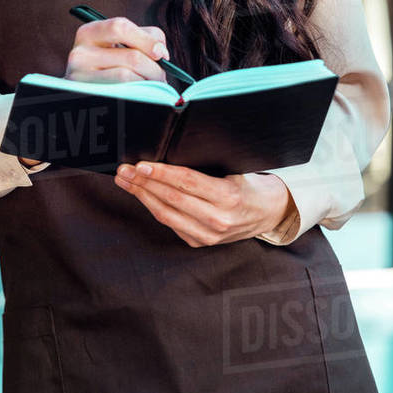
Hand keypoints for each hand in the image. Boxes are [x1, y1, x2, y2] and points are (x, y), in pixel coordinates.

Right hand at [64, 16, 170, 84]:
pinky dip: (137, 92)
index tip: (162, 53)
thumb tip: (161, 53)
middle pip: (131, 56)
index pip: (120, 27)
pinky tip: (138, 92)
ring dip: (147, 82)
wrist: (83, 90)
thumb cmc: (107, 64)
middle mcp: (80, 52)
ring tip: (151, 84)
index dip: (146, 39)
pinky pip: (121, 92)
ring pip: (127, 76)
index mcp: (89, 32)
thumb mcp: (117, 44)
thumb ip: (142, 38)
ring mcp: (80, 76)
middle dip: (154, 67)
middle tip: (161, 75)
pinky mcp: (86, 95)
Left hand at [113, 162, 294, 246]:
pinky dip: (154, 207)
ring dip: (142, 196)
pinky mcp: (201, 242)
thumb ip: (206, 165)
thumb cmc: (249, 184)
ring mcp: (208, 235)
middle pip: (171, 199)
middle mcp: (218, 219)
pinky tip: (142, 195)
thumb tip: (170, 150)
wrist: (268, 212)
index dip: (161, 173)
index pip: (186, 182)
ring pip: (166, 214)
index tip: (141, 164)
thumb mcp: (235, 169)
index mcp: (228, 197)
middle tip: (124, 171)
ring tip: (125, 181)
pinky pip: (171, 224)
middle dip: (143, 183)